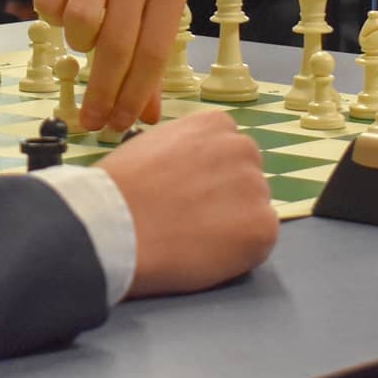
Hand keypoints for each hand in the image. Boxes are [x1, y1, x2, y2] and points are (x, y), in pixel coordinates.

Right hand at [35, 0, 185, 132]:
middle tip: (91, 120)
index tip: (117, 124)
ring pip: (80, 26)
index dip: (134, 96)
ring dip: (79, 46)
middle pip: (116, 47)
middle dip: (101, 92)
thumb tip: (147, 116)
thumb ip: (153, 58)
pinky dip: (55, 18)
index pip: (152, 53)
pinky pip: (49, 5)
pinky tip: (68, 4)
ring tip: (86, 35)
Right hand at [99, 110, 278, 296]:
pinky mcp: (263, 227)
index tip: (191, 190)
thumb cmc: (121, 185)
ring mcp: (256, 187)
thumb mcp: (155, 143)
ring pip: (254, 208)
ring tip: (197, 238)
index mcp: (215, 123)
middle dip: (228, 194)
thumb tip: (195, 169)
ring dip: (235, 221)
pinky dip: (241, 250)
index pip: (229, 148)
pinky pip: (261, 239)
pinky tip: (208, 253)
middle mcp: (243, 148)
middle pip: (247, 175)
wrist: (114, 224)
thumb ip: (186, 149)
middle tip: (195, 216)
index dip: (211, 173)